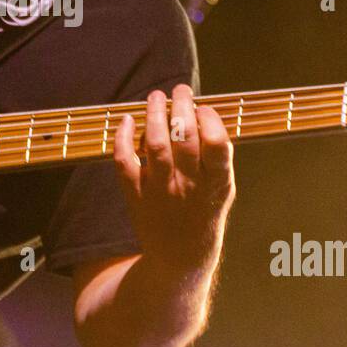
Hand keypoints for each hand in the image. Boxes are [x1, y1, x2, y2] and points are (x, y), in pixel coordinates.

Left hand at [113, 84, 235, 272]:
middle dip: (182, 106)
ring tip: (156, 97)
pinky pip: (125, 162)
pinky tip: (128, 120)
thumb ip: (217, 155)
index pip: (216, 144)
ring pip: (156, 145)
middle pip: (184, 138)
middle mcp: (189, 186)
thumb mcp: (224, 188)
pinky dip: (123, 138)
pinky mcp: (136, 195)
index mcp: (216, 183)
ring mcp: (160, 191)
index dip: (209, 119)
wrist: (180, 256)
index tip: (203, 108)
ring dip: (155, 115)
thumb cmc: (204, 211)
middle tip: (180, 90)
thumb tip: (202, 112)